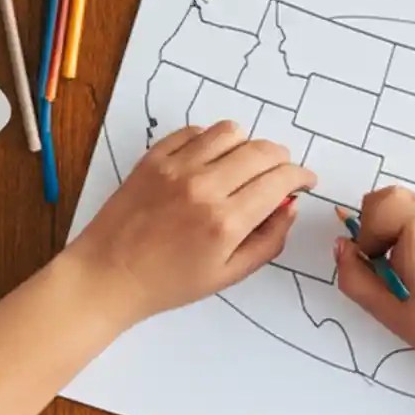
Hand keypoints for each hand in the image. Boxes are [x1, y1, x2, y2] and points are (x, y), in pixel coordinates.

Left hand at [67, 122, 316, 324]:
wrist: (109, 275)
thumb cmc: (169, 283)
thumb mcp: (229, 274)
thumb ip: (268, 240)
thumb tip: (289, 206)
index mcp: (226, 222)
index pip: (280, 179)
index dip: (301, 176)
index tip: (304, 181)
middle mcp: (204, 187)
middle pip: (262, 150)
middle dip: (281, 159)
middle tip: (280, 174)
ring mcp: (176, 168)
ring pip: (231, 132)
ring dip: (247, 146)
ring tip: (242, 166)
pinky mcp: (153, 158)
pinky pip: (195, 132)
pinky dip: (210, 141)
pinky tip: (209, 162)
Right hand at [334, 187, 414, 397]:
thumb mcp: (389, 313)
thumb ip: (355, 278)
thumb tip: (342, 247)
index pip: (376, 209)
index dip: (365, 236)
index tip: (374, 266)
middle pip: (393, 197)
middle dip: (377, 223)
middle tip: (382, 260)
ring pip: (413, 207)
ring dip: (399, 228)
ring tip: (409, 270)